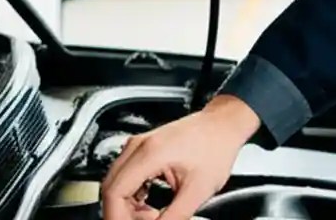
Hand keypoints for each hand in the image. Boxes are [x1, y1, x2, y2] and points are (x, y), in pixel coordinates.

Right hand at [101, 94, 261, 219]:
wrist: (225, 124)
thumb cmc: (217, 146)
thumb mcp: (198, 190)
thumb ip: (175, 216)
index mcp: (150, 153)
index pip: (114, 193)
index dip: (117, 216)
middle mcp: (139, 146)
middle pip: (111, 189)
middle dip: (123, 213)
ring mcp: (139, 145)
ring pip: (116, 184)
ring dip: (128, 206)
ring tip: (152, 217)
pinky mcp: (143, 149)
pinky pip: (125, 177)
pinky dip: (132, 196)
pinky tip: (148, 206)